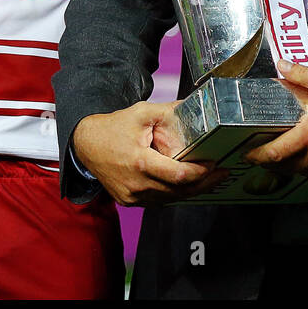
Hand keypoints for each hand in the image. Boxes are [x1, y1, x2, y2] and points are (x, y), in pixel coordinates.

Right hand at [73, 102, 222, 204]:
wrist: (86, 145)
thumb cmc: (114, 128)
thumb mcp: (142, 113)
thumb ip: (171, 112)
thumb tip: (197, 107)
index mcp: (140, 162)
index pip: (179, 175)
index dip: (200, 173)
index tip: (215, 164)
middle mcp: (136, 184)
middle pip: (179, 191)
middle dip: (204, 183)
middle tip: (222, 173)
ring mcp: (132, 196)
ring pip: (170, 199)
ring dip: (192, 191)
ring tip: (212, 179)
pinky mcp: (130, 201)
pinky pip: (159, 200)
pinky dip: (175, 193)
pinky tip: (190, 185)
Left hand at [244, 60, 307, 180]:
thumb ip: (302, 74)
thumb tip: (282, 63)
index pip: (273, 154)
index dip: (256, 156)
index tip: (247, 153)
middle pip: (284, 168)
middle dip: (272, 163)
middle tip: (266, 153)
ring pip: (303, 173)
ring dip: (293, 166)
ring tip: (289, 154)